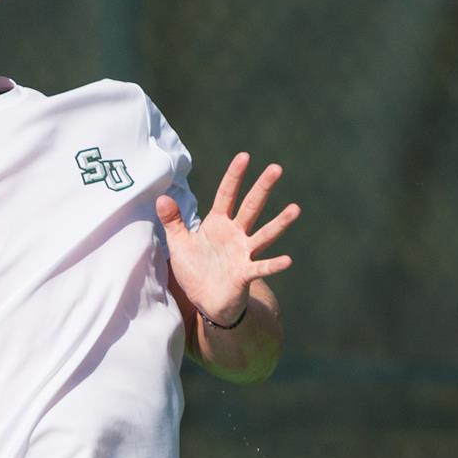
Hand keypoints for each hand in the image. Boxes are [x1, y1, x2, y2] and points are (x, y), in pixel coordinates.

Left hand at [155, 152, 298, 325]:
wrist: (205, 300)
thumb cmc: (195, 270)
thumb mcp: (179, 243)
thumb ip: (172, 221)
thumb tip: (162, 196)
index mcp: (218, 223)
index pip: (227, 194)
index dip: (234, 176)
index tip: (244, 156)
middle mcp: (235, 234)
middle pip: (251, 207)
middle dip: (262, 188)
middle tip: (277, 168)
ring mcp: (243, 253)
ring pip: (264, 235)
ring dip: (279, 223)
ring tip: (295, 209)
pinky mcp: (245, 274)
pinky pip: (261, 268)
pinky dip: (273, 265)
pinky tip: (287, 260)